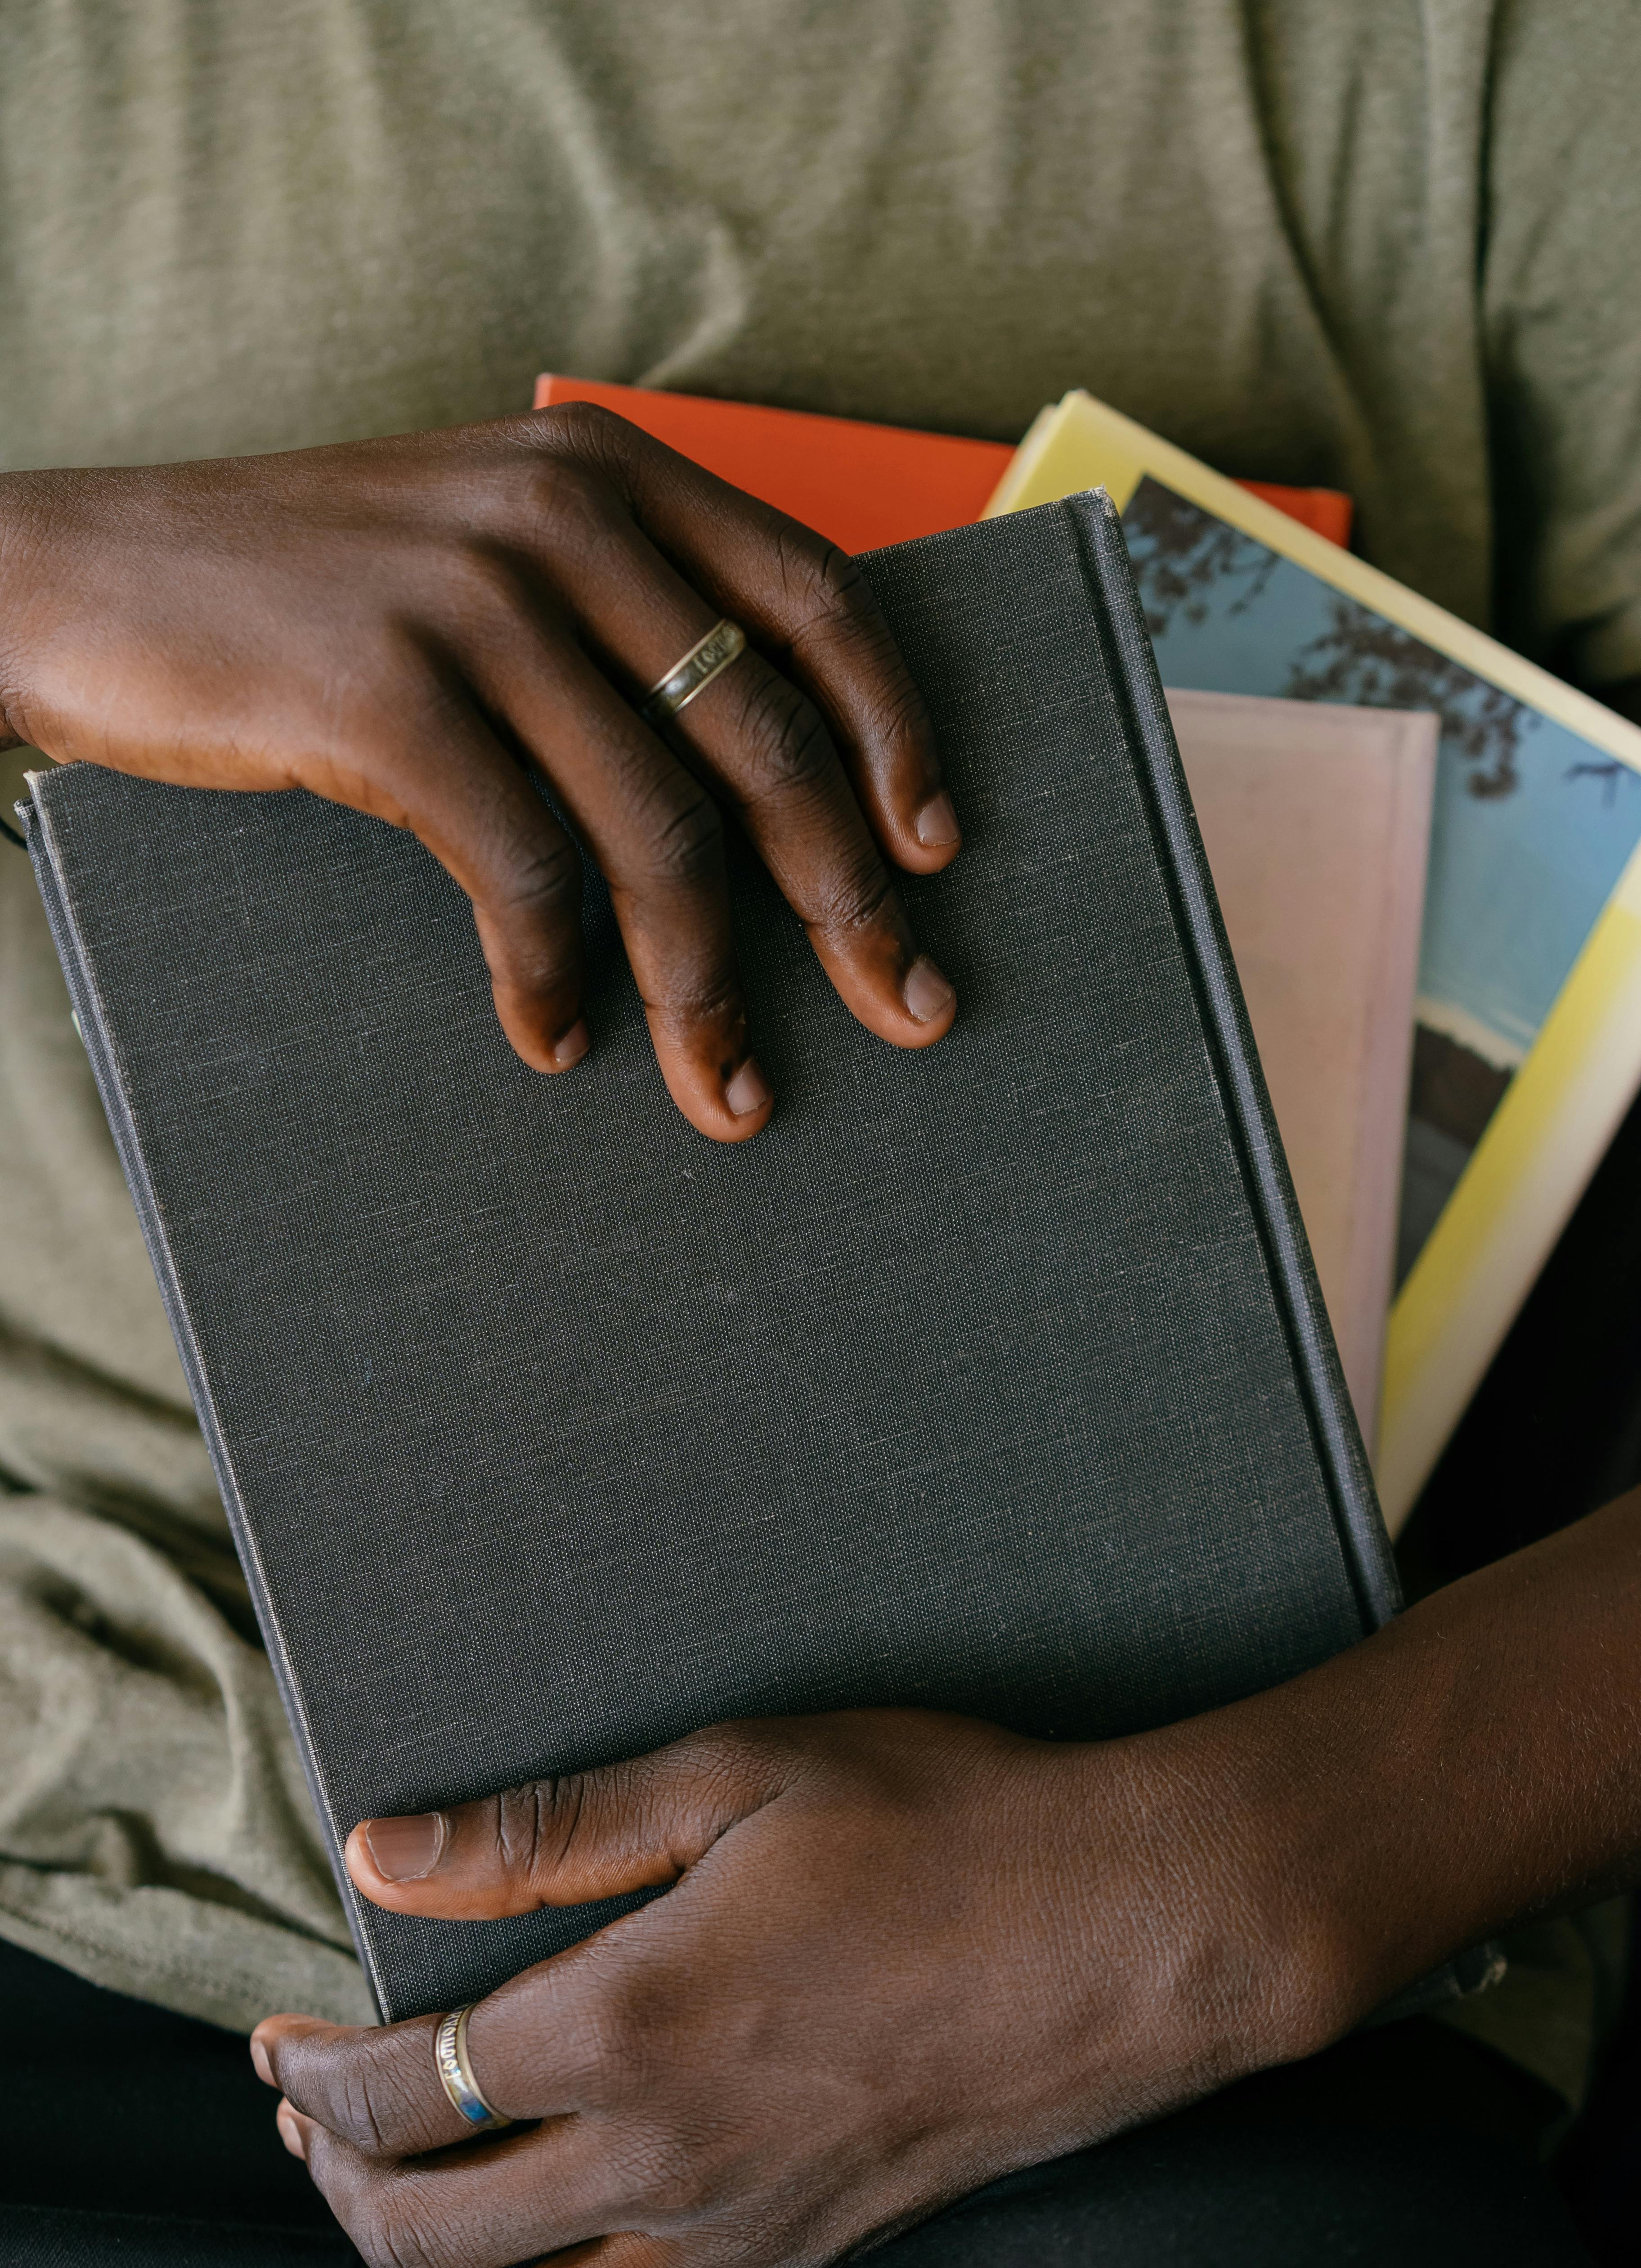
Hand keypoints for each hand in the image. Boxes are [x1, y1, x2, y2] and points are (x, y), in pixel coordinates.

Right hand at [0, 408, 959, 1138]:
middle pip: (768, 741)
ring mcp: (473, 604)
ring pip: (659, 833)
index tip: (935, 849)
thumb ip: (612, 612)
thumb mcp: (477, 542)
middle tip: (906, 1007)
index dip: (897, 735)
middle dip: (850, 898)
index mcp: (610, 472)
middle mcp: (562, 519)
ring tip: (725, 1088)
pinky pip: (523, 874)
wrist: (78, 577)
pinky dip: (554, 978)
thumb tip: (743, 786)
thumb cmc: (297, 586)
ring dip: (706, 987)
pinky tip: (556, 1037)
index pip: (818, 601)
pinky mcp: (386, 696)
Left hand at [250, 1708, 1330, 2267]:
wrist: (1123, 1932)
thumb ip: (544, 1829)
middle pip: (434, 2227)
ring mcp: (736, 2230)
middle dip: (332, 2185)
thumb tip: (381, 1854)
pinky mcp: (803, 2256)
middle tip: (297, 2131)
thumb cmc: (938, 1826)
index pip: (407, 2087)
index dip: (313, 2071)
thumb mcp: (734, 1775)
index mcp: (628, 2023)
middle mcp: (664, 2158)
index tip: (273, 2039)